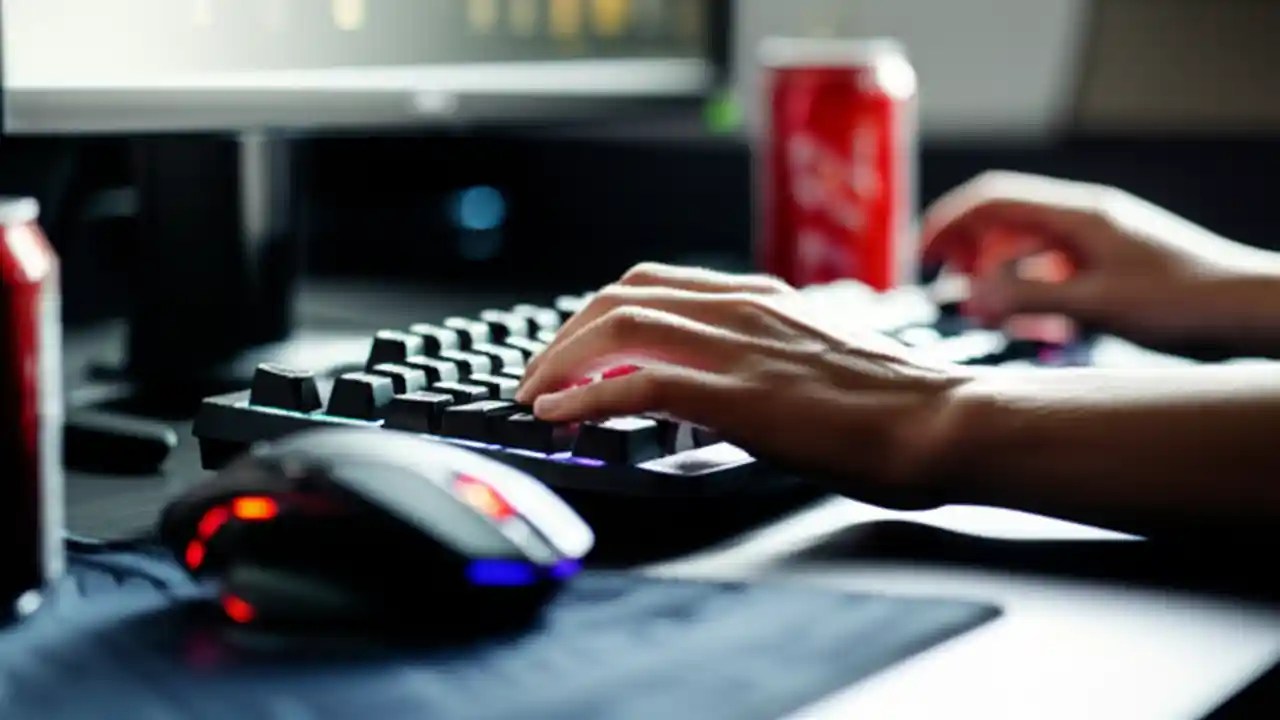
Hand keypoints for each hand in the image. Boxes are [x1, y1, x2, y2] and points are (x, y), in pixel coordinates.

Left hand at [516, 263, 969, 507]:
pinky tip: (558, 416)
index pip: (654, 283)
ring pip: (617, 326)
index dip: (599, 314)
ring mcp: (737, 346)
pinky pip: (636, 383)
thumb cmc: (896, 404)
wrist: (943, 422)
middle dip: (565, 334)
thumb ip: (765, 361)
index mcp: (760, 297)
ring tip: (534, 395)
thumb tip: (720, 392)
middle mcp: (741, 307)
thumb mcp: (817, 362)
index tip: (573, 350)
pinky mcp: (736, 393)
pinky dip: (583, 397)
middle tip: (538, 374)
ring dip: (560, 361)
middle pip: (620, 295)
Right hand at [924, 170, 1279, 350]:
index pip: (993, 201)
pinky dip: (1029, 289)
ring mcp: (1099, 241)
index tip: (920, 253)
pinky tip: (1029, 321)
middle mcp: (1085, 219)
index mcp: (1077, 215)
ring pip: (1028, 246)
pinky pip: (1054, 268)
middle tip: (941, 283)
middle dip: (967, 247)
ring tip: (981, 308)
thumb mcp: (1096, 305)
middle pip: (1006, 219)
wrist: (1245, 309)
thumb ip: (1028, 299)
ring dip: (997, 273)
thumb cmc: (1182, 302)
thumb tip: (969, 296)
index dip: (949, 223)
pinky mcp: (1111, 265)